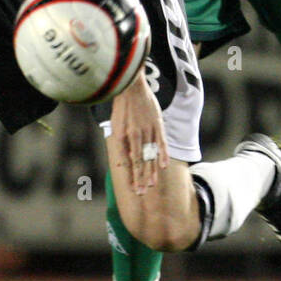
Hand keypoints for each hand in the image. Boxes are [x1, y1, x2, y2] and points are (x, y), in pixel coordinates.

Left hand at [109, 74, 168, 195]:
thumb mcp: (116, 125)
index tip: (134, 190)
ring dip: (152, 171)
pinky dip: (163, 154)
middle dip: (141, 178)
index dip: (132, 176)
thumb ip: (121, 143)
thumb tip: (126, 160)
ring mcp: (148, 130)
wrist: (132, 87)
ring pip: (151, 154)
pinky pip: (162, 142)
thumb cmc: (121, 107)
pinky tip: (164, 166)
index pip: (129, 161)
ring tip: (152, 184)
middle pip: (140, 161)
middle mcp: (137, 135)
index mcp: (125, 136)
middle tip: (143, 193)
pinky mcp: (157, 124)